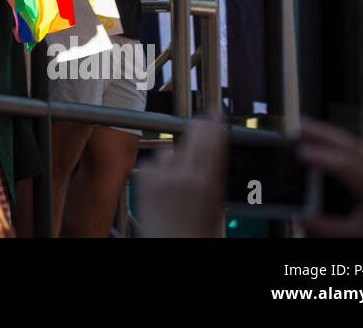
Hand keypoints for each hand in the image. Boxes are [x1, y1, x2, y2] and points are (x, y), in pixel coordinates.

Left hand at [136, 114, 226, 237]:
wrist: (172, 247)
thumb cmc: (197, 233)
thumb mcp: (217, 205)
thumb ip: (214, 176)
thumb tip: (214, 151)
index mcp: (208, 181)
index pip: (213, 137)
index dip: (215, 122)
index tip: (215, 114)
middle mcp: (184, 174)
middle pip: (192, 133)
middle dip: (198, 128)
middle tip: (201, 125)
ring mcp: (161, 174)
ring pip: (171, 149)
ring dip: (175, 156)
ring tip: (179, 179)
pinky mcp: (145, 178)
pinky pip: (154, 162)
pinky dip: (158, 169)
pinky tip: (163, 185)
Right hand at [296, 118, 362, 237]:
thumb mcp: (356, 234)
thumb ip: (325, 226)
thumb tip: (299, 217)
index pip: (346, 166)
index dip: (321, 157)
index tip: (300, 152)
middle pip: (350, 145)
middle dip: (323, 133)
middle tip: (300, 125)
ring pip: (355, 142)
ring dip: (330, 133)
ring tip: (307, 126)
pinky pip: (361, 147)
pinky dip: (341, 140)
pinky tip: (327, 137)